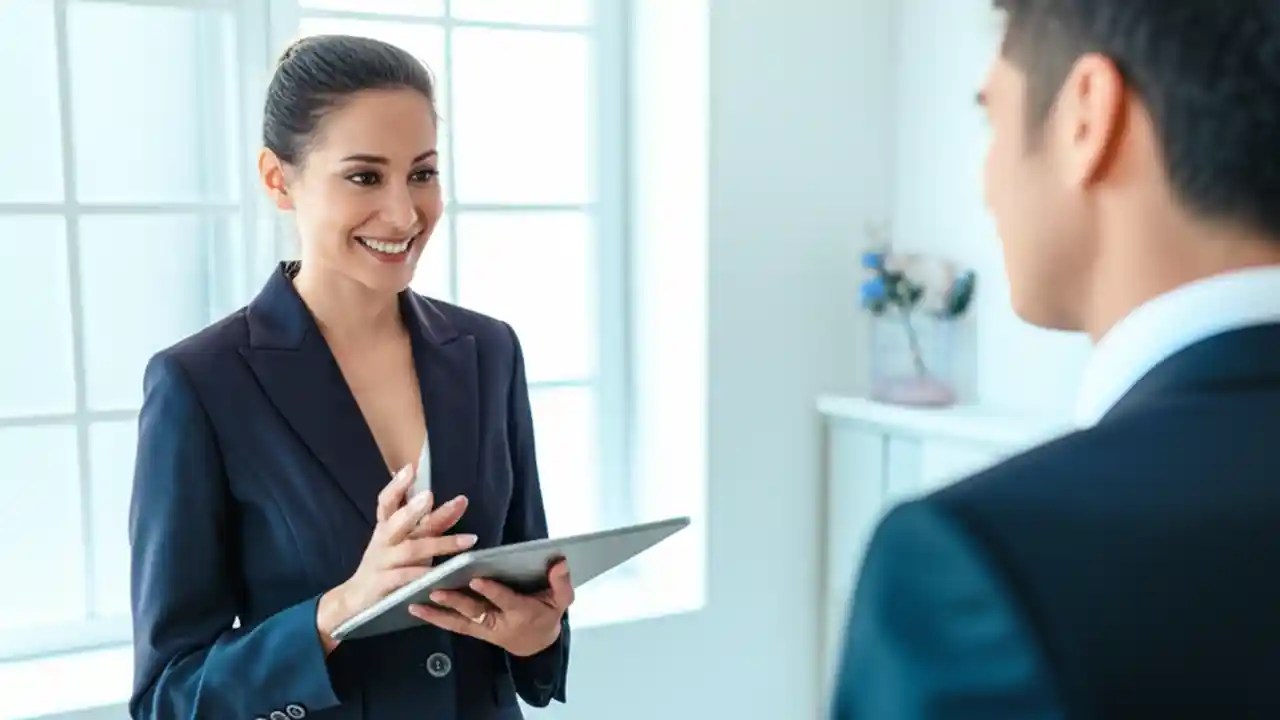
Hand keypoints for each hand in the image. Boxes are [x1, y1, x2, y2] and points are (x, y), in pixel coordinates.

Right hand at [316, 464, 471, 653]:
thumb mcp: (407, 542)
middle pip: (397, 521)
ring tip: (468, 539)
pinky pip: (408, 579)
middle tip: (429, 495)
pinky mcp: (386, 585)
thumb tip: (459, 502)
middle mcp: (384, 541)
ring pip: (411, 550)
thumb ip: (432, 524)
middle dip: (413, 509)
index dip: (396, 485)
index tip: (410, 468)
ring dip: (440, 544)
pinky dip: (425, 576)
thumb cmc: (388, 565)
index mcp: (386, 527)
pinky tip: (444, 575)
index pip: (387, 502)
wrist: (355, 600)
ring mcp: (383, 563)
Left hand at [409, 560, 572, 656]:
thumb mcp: (561, 600)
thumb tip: (560, 562)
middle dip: (456, 601)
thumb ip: (561, 582)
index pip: (505, 600)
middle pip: (475, 612)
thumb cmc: (547, 614)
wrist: (537, 643)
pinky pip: (453, 624)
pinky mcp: (474, 629)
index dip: (492, 592)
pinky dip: (435, 617)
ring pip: (458, 620)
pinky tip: (417, 609)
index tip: (477, 579)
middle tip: (437, 590)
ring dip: (437, 613)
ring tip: (416, 604)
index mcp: (521, 612)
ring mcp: (484, 627)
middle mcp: (498, 622)